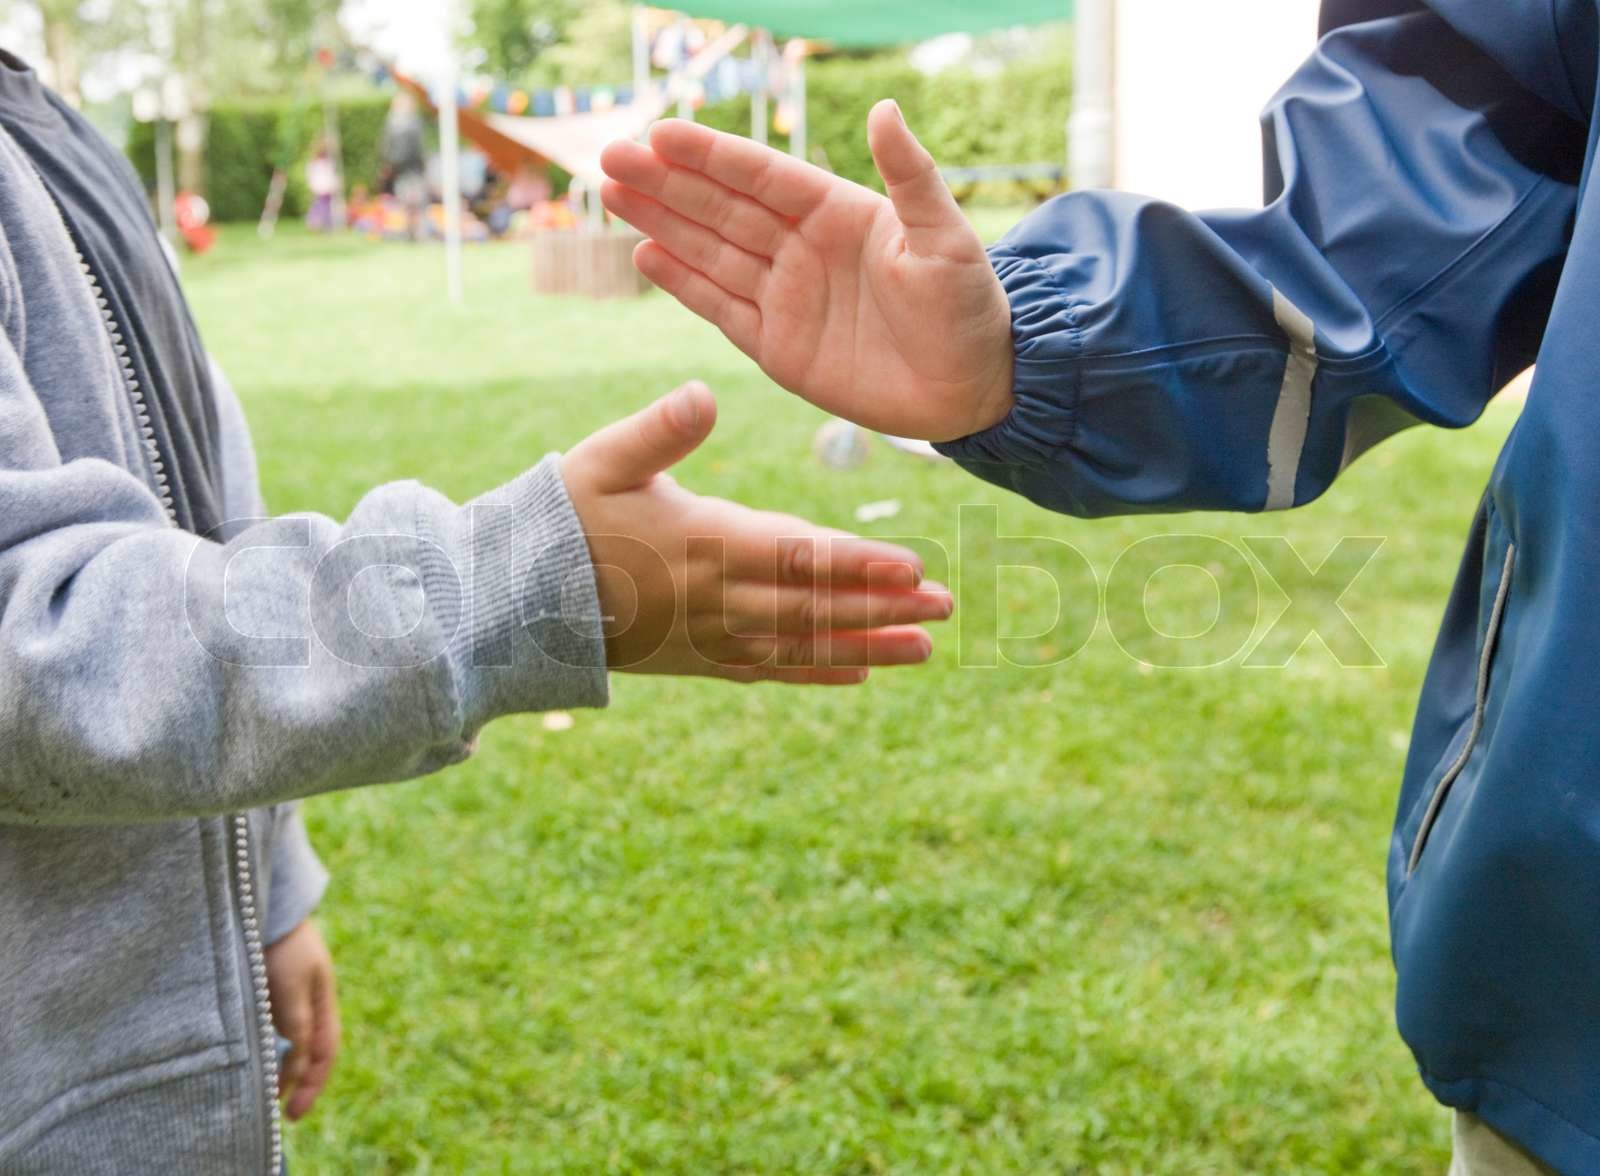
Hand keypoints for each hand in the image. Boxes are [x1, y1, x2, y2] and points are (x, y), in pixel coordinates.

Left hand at [264, 918, 339, 1121]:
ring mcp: (290, 991)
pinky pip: (274, 1024)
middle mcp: (310, 998)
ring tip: (263, 1088)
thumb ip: (297, 1025)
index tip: (293, 1113)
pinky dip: (269, 1046)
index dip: (311, 1084)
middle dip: (299, 1080)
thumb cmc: (282, 944)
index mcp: (323, 999)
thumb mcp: (292, 987)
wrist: (262, 902)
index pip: (324, 1051)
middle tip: (280, 1110)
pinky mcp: (269, 985)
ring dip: (282, 1064)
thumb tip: (298, 1063)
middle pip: (311, 1049)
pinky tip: (255, 1054)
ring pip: (292, 1038)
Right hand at [561, 381, 951, 682]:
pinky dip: (815, 671)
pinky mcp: (699, 661)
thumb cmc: (563, 516)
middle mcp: (719, 599)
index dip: (857, 565)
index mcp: (705, 543)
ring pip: (804, 644)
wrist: (516, 598)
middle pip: (816, 605)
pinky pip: (769, 669)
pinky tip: (858, 675)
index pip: (798, 557)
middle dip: (884, 607)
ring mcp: (711, 636)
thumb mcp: (603, 459)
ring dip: (867, 646)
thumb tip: (703, 392)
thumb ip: (658, 431)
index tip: (913, 569)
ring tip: (924, 650)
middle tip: (947, 608)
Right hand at [599, 101, 1013, 442]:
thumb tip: (884, 109)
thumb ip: (910, 177)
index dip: (711, 155)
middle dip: (666, 183)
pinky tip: (645, 255)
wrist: (973, 391)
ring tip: (612, 194)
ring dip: (661, 224)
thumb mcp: (946, 238)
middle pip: (721, 208)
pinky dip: (684, 283)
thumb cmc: (970, 309)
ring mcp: (786, 296)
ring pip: (710, 252)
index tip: (660, 132)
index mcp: (838, 212)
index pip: (762, 176)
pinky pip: (720, 307)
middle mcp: (803, 248)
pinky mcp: (777, 346)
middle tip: (611, 155)